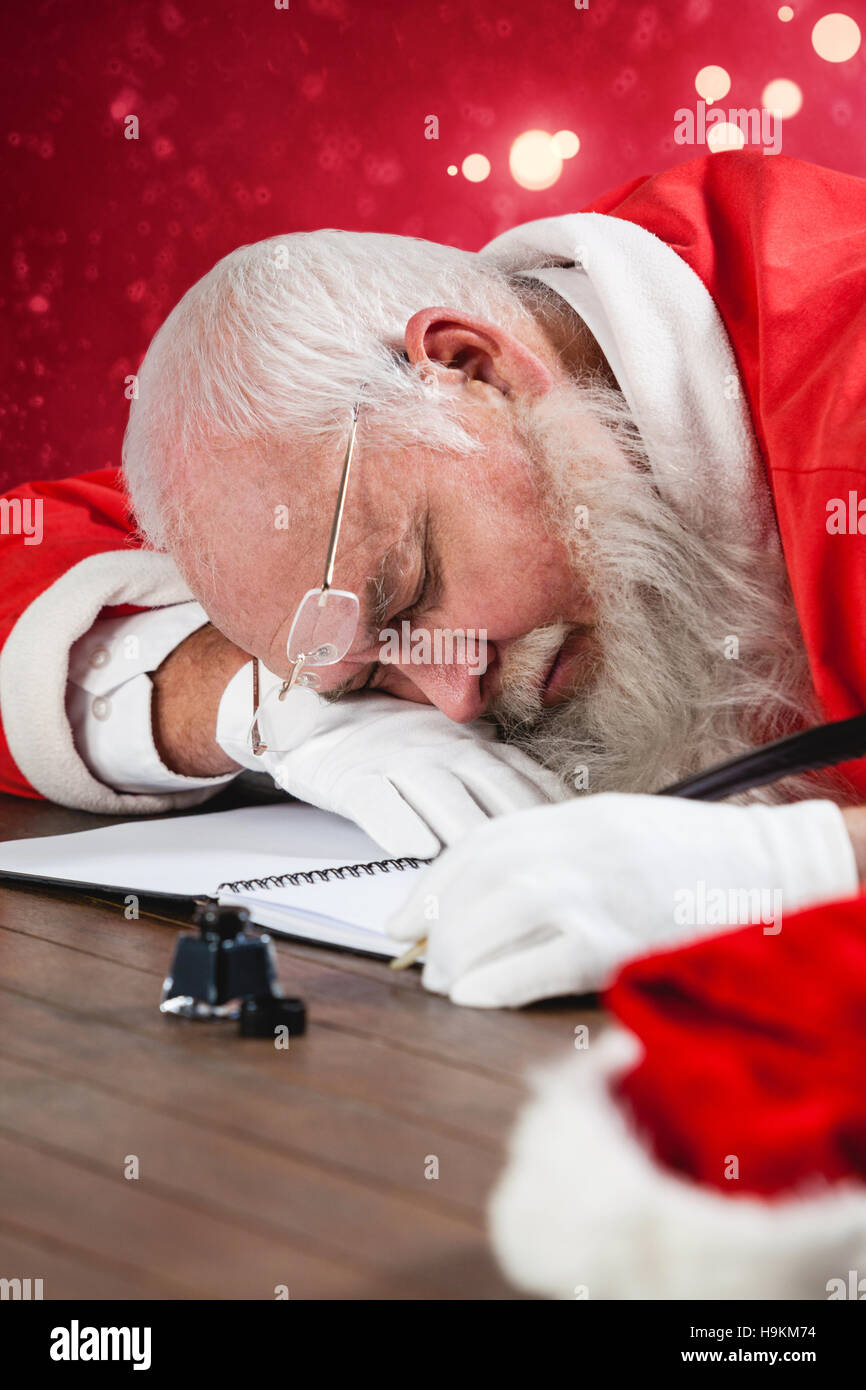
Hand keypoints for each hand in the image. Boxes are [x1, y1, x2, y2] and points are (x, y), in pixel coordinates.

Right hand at [216, 663, 566, 856]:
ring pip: (437, 794)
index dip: (548, 804)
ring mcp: (394, 759)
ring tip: (489, 864)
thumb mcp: (451, 751)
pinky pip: (376, 799)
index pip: (520, 774)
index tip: (577, 835)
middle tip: (547, 860)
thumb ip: (495, 777)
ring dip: (464, 828)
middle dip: (520, 822)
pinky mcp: (351, 776)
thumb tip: (552, 814)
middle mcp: (438, 747)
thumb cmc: (394, 747)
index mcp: (469, 743)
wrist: (318, 719)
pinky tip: (415, 848)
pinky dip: (396, 822)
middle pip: (487, 785)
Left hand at [386, 793, 858, 1006]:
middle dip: (439, 927)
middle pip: (478, 882)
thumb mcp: (621, 831)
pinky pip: (535, 964)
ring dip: (458, 958)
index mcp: (576, 817)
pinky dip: (495, 982)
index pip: (480, 844)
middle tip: (426, 962)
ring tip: (447, 984)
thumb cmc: (700, 859)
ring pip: (495, 920)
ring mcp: (597, 892)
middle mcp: (578, 846)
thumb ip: (560, 851)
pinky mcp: (617, 942)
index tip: (403, 917)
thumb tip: (494, 893)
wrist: (776, 873)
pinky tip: (477, 996)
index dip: (431, 883)